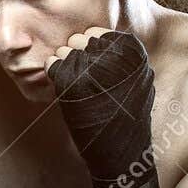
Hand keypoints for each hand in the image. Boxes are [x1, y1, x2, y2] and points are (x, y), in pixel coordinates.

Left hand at [43, 27, 161, 187]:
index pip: (102, 32)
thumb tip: (98, 40)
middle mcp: (115, 60)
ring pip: (65, 51)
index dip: (92, 43)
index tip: (91, 59)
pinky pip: (53, 64)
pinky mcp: (73, 86)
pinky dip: (52, 72)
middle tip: (79, 72)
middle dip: (75, 52)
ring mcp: (93, 71)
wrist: (120, 155)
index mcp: (134, 56)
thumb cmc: (127, 121)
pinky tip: (59, 83)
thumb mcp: (136, 85)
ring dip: (63, 63)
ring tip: (72, 82)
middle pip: (82, 39)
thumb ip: (122, 62)